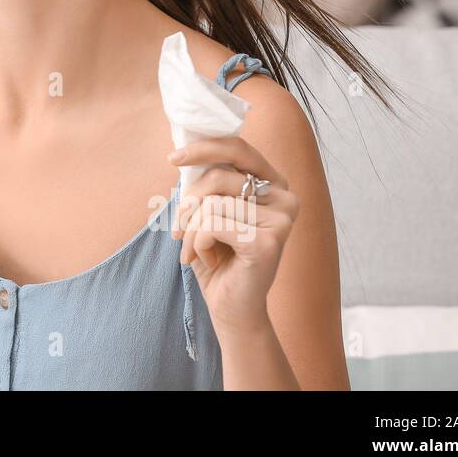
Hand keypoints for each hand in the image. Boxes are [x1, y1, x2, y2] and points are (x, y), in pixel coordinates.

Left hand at [167, 137, 299, 334]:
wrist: (231, 308)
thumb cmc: (218, 256)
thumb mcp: (209, 212)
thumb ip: (208, 183)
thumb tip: (184, 153)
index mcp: (274, 183)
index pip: (238, 149)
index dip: (203, 148)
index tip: (172, 159)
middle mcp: (285, 197)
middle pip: (219, 175)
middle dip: (187, 204)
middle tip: (178, 231)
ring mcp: (281, 220)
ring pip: (212, 202)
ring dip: (190, 230)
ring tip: (194, 251)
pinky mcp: (268, 242)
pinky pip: (212, 224)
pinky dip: (197, 242)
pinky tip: (206, 259)